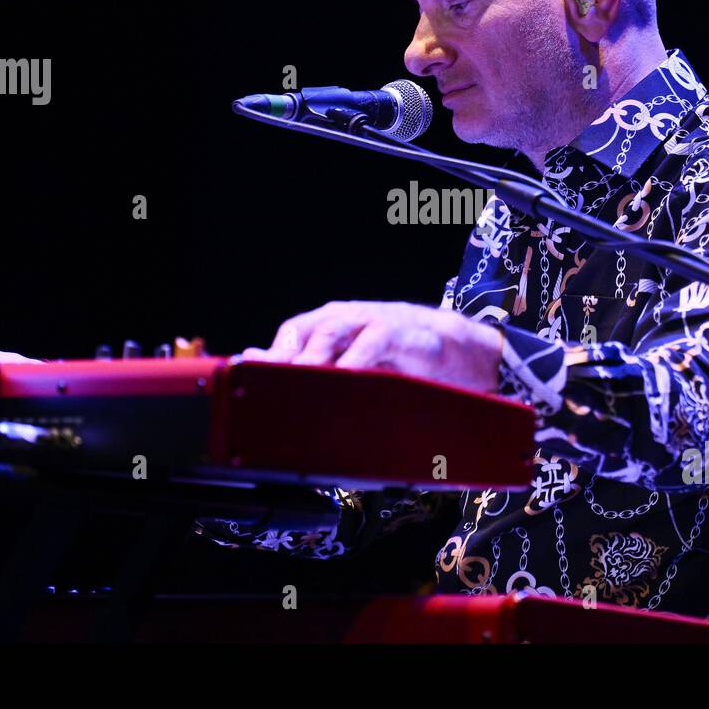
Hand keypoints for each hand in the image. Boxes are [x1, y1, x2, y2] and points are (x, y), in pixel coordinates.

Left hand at [239, 300, 502, 392]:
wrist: (460, 351)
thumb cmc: (401, 361)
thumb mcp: (355, 367)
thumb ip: (314, 369)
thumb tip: (262, 371)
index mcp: (330, 327)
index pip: (290, 336)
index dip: (269, 359)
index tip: (248, 382)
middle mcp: (346, 318)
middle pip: (304, 332)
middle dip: (283, 360)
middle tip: (263, 389)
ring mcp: (371, 321)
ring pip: (332, 331)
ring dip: (311, 357)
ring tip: (294, 385)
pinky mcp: (399, 332)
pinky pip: (372, 342)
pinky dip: (354, 361)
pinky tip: (343, 380)